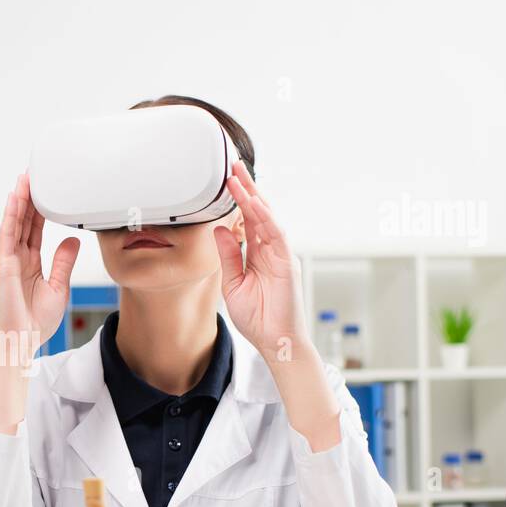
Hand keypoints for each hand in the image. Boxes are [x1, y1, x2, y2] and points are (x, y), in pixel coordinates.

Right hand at [0, 173, 80, 356]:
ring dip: (19, 200)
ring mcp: (8, 261)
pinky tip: (15, 199)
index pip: (35, 230)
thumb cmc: (35, 324)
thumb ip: (63, 262)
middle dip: (29, 198)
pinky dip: (10, 216)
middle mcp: (17, 259)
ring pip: (14, 223)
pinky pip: (7, 235)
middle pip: (24, 221)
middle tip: (34, 175)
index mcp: (30, 264)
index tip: (45, 190)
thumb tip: (71, 241)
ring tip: (25, 179)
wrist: (21, 343)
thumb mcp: (59, 287)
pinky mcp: (3, 266)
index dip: (39, 209)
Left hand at [213, 162, 310, 360]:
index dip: (237, 200)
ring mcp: (280, 254)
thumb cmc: (257, 317)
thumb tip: (219, 230)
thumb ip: (228, 256)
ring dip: (252, 196)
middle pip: (258, 212)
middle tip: (232, 165)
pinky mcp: (286, 262)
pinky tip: (253, 203)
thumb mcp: (232, 283)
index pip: (247, 220)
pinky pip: (275, 234)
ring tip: (238, 177)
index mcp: (257, 254)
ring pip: (267, 217)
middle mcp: (270, 249)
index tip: (226, 181)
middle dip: (246, 188)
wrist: (274, 341)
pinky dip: (265, 217)